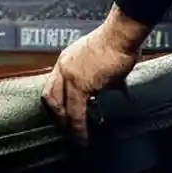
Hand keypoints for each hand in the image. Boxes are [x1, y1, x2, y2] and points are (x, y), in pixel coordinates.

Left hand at [41, 22, 140, 145]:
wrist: (121, 34)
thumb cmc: (117, 41)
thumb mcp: (100, 57)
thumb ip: (98, 74)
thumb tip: (109, 87)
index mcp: (67, 59)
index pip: (53, 86)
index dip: (57, 103)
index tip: (63, 115)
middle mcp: (64, 67)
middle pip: (50, 98)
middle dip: (57, 117)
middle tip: (67, 130)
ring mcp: (69, 76)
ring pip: (61, 108)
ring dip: (68, 126)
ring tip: (76, 138)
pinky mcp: (80, 85)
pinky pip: (76, 112)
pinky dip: (79, 128)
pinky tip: (84, 137)